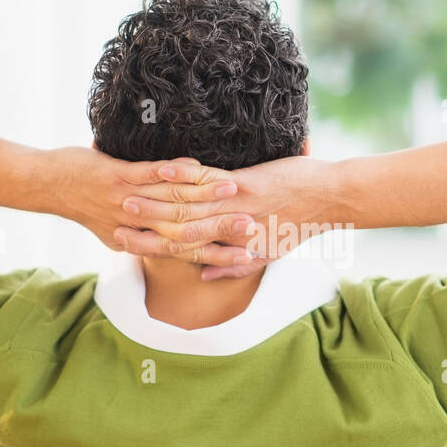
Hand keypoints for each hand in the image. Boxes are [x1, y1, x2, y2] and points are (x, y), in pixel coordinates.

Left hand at [44, 147, 258, 269]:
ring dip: (206, 195)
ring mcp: (126, 202)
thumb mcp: (115, 228)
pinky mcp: (116, 179)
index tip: (248, 255)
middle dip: (222, 230)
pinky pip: (150, 176)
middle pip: (186, 232)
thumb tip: (168, 244)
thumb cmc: (83, 203)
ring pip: (173, 202)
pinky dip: (175, 171)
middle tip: (254, 227)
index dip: (218, 255)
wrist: (46, 186)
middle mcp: (135, 226)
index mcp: (139, 240)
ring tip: (236, 190)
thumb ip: (142, 236)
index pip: (186, 252)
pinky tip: (196, 166)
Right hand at [113, 154, 336, 278]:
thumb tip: (208, 274)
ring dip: (156, 206)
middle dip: (145, 230)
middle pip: (180, 234)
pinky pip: (211, 184)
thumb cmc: (303, 223)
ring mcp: (239, 210)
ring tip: (126, 200)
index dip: (153, 250)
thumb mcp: (269, 253)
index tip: (125, 246)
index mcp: (236, 250)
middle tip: (114, 223)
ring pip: (189, 212)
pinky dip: (186, 178)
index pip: (185, 252)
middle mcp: (233, 233)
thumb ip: (235, 266)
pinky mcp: (248, 187)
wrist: (333, 200)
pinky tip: (164, 172)